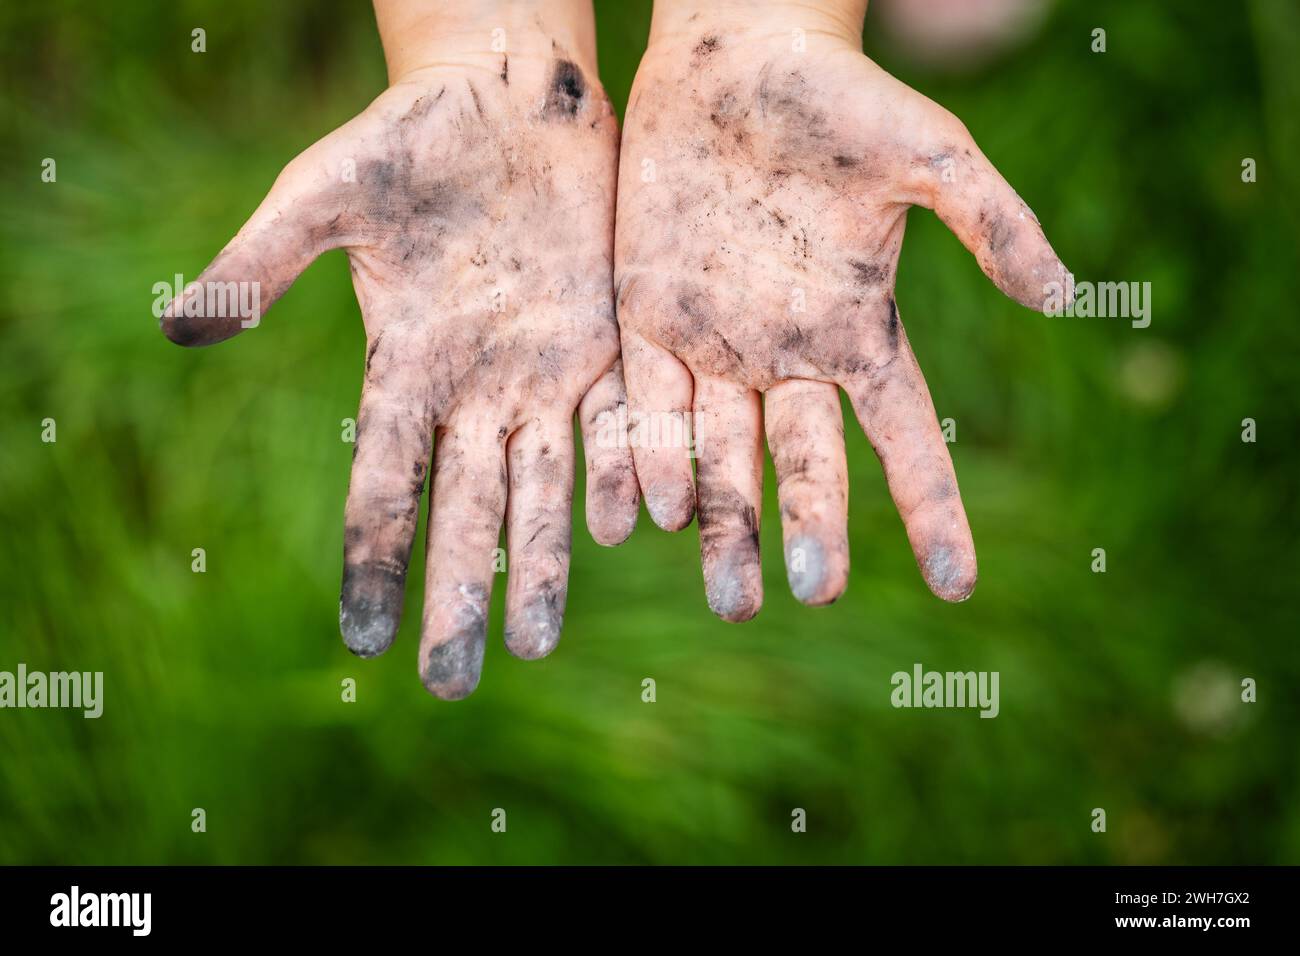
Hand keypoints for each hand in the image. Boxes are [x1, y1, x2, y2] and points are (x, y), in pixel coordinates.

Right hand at [162, 1, 636, 698]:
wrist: (511, 100)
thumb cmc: (407, 139)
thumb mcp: (324, 195)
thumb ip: (263, 263)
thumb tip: (176, 329)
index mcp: (405, 369)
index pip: (384, 486)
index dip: (375, 561)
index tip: (366, 640)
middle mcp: (475, 391)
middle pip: (464, 511)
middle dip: (458, 595)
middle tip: (451, 684)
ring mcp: (545, 375)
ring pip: (541, 489)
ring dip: (540, 564)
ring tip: (534, 644)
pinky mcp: (607, 345)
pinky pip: (616, 424)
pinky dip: (617, 474)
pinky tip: (621, 531)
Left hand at [614, 0, 1070, 617]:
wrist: (734, 57)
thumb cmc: (844, 98)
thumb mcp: (931, 154)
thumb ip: (992, 222)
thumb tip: (1068, 294)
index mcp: (860, 331)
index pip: (906, 439)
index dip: (934, 509)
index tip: (959, 584)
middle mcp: (788, 355)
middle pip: (805, 465)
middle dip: (811, 527)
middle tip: (814, 592)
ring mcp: (716, 343)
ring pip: (721, 455)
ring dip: (724, 524)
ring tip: (730, 597)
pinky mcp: (650, 318)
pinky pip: (649, 405)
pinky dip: (652, 458)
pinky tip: (652, 515)